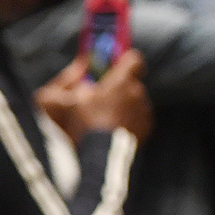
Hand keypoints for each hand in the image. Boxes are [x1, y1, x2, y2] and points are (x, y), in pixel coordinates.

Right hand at [36, 51, 152, 144]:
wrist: (103, 155)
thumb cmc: (85, 125)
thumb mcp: (67, 99)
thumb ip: (72, 79)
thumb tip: (82, 67)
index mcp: (122, 81)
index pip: (133, 59)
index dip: (124, 62)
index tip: (115, 66)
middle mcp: (137, 93)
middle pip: (132, 83)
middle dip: (119, 88)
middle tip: (102, 99)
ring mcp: (144, 111)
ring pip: (135, 102)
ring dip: (124, 106)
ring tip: (106, 120)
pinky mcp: (147, 127)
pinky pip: (138, 118)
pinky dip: (129, 121)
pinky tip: (114, 131)